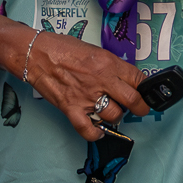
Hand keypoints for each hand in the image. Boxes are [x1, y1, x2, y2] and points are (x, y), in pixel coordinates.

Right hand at [24, 28, 149, 139]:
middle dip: (141, 108)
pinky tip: (99, 132)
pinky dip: (96, 134)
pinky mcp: (70, 108)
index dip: (146, 88)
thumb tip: (123, 78)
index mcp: (109, 63)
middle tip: (140, 109)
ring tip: (113, 113)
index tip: (146, 93)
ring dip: (116, 116)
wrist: (36, 54)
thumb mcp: (95, 50)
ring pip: (114, 115)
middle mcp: (101, 80)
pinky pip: (87, 129)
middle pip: (132, 100)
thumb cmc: (63, 48)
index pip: (138, 79)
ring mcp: (86, 96)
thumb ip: (110, 65)